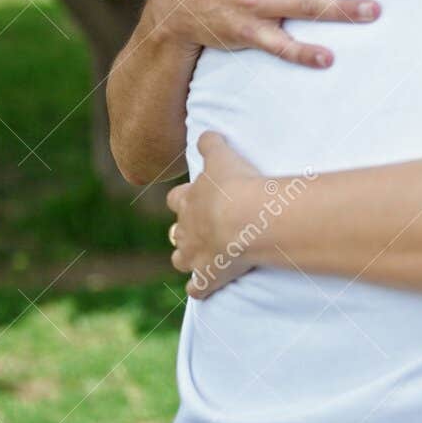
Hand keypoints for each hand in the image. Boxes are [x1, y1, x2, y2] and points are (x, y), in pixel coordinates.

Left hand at [168, 133, 267, 298]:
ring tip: (202, 259)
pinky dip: (200, 288)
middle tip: (201, 230)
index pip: (177, 199)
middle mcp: (186, 228)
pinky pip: (197, 288)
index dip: (185, 200)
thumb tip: (206, 134)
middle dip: (184, 231)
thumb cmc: (236, 185)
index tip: (195, 199)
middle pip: (176, 231)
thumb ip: (212, 144)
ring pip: (180, 260)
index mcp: (189, 200)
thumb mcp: (223, 156)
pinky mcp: (208, 276)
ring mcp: (194, 255)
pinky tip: (206, 288)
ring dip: (188, 259)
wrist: (245, 219)